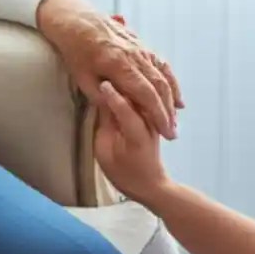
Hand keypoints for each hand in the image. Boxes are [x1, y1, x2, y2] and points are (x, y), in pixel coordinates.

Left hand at [37, 0, 183, 139]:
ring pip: (163, 75)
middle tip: (172, 132)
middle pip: (159, 86)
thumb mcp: (83, 79)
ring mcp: (140, 49)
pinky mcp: (142, 45)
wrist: (77, 21)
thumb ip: (103, 98)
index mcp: (119, 65)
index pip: (146, 94)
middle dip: (168, 112)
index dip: (158, 115)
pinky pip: (161, 64)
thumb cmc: (76, 52)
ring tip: (175, 118)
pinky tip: (175, 95)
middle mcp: (135, 56)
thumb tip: (120, 113)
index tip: (165, 132)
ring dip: (172, 98)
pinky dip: (171, 81)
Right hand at [94, 81, 171, 204]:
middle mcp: (148, 123)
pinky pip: (145, 97)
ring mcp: (153, 119)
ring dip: (131, 81)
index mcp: (137, 135)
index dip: (113, 96)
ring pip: (143, 96)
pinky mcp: (153, 117)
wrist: (149, 184)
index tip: (101, 84)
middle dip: (122, 83)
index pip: (126, 110)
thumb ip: (105, 126)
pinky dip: (136, 85)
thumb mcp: (106, 153)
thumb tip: (102, 104)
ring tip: (112, 69)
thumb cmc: (124, 173)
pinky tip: (124, 76)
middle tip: (103, 70)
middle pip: (137, 98)